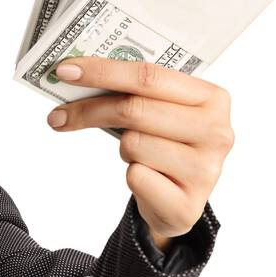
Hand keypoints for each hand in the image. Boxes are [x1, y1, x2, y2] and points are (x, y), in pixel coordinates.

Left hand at [46, 57, 233, 247]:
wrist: (181, 202)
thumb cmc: (166, 147)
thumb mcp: (161, 113)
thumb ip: (134, 93)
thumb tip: (74, 76)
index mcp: (213, 98)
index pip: (149, 76)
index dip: (103, 71)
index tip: (65, 71)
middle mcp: (217, 132)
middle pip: (135, 109)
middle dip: (89, 111)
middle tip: (58, 116)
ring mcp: (205, 170)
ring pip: (133, 144)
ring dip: (124, 150)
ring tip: (139, 156)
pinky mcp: (186, 205)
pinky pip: (136, 177)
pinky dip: (132, 176)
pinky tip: (147, 179)